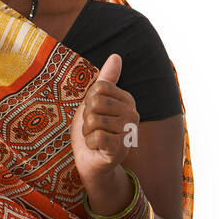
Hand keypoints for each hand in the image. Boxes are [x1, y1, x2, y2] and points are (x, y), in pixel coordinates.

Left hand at [69, 54, 139, 186]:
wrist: (92, 162)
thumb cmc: (93, 131)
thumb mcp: (96, 103)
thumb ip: (106, 80)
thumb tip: (116, 56)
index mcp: (127, 100)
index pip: (98, 88)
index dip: (89, 101)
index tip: (94, 113)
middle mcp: (132, 114)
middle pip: (95, 102)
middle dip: (86, 117)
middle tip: (93, 128)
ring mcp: (128, 132)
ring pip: (94, 120)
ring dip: (87, 132)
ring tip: (94, 138)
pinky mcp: (120, 148)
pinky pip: (97, 136)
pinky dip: (90, 143)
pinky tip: (97, 148)